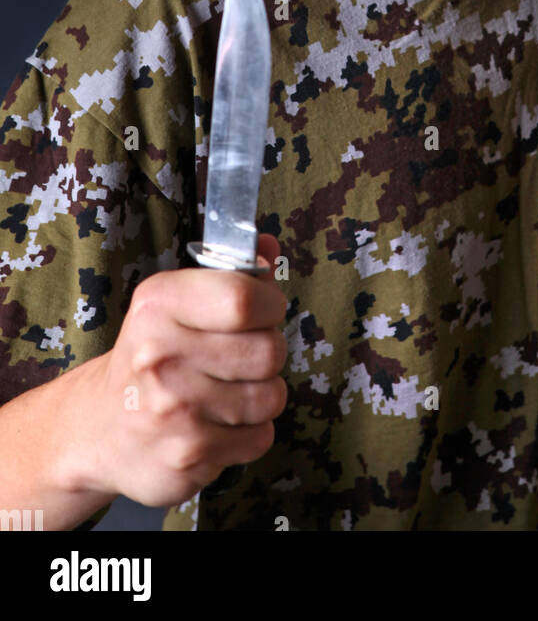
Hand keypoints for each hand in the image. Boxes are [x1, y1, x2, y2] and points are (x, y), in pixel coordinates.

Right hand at [67, 233, 287, 507]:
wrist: (99, 426)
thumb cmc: (151, 354)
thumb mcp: (175, 301)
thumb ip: (230, 274)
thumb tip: (269, 247)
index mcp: (158, 305)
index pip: (245, 298)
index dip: (270, 304)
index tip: (263, 310)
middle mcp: (160, 356)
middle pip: (268, 350)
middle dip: (268, 352)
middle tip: (240, 356)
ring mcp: (174, 411)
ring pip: (271, 396)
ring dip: (262, 395)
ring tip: (228, 390)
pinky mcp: (188, 455)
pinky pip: (261, 437)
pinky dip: (250, 432)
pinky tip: (218, 422)